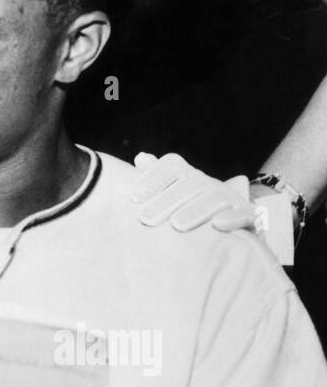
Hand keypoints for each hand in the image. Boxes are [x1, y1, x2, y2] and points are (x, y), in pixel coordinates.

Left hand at [131, 151, 254, 231]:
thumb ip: (160, 178)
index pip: (173, 166)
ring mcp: (233, 198)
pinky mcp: (251, 216)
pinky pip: (245, 214)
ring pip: (215, 198)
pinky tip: (218, 225)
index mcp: (192, 177)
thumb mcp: (179, 196)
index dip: (154, 178)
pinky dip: (233, 218)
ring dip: (195, 210)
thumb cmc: (197, 213)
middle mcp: (211, 184)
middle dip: (166, 200)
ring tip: (176, 225)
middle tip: (145, 218)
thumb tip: (141, 158)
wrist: (239, 229)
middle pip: (190, 184)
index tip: (133, 196)